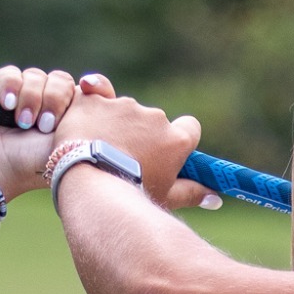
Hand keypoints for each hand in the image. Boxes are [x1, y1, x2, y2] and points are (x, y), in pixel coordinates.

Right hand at [0, 65, 85, 198]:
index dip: (94, 84)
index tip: (89, 88)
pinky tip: (7, 105)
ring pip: (36, 76)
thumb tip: (119, 110)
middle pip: (61, 80)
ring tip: (22, 123)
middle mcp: (47, 105)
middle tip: (45, 126)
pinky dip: (11, 86)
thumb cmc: (32, 165)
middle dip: (54, 99)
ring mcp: (22, 97)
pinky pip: (10, 73)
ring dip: (31, 97)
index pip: (89, 88)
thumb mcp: (70, 146)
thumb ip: (92, 127)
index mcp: (70, 117)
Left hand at [69, 75, 218, 210]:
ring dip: (113, 123)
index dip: (179, 137)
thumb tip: (216, 199)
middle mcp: (154, 117)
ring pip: (122, 109)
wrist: (87, 183)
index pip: (190, 127)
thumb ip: (193, 193)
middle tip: (123, 158)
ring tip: (95, 149)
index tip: (165, 150)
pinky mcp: (94, 99)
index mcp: (176, 139)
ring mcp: (123, 105)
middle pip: (152, 120)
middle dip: (140, 134)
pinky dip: (86, 109)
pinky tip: (77, 125)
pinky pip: (92, 95)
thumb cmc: (130, 194)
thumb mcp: (165, 198)